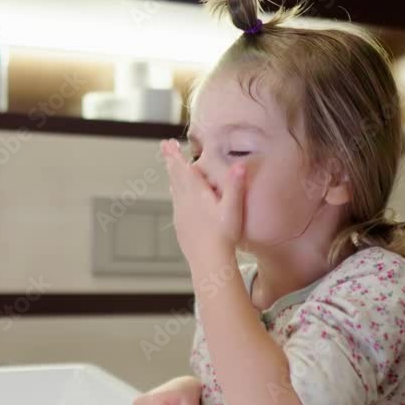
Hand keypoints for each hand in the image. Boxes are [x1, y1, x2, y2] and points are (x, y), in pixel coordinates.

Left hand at [161, 139, 246, 268]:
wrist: (208, 261)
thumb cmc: (222, 236)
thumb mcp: (233, 208)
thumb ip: (235, 185)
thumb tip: (240, 165)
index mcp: (196, 194)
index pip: (183, 169)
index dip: (175, 155)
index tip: (167, 143)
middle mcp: (184, 202)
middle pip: (175, 176)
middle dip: (171, 160)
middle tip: (165, 147)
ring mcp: (181, 214)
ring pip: (174, 189)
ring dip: (172, 176)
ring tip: (170, 167)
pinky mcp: (181, 226)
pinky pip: (176, 204)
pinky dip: (175, 193)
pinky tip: (177, 196)